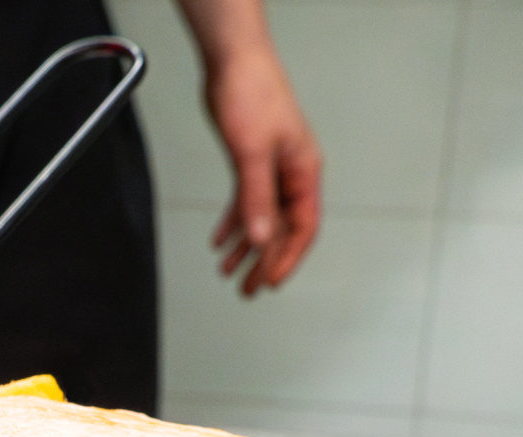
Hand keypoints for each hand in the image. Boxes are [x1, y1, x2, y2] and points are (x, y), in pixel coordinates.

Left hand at [205, 45, 321, 294]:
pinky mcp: (250, 161)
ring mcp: (271, 168)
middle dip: (263, 261)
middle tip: (247, 290)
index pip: (303, 228)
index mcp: (304, 172)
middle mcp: (292, 174)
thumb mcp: (252, 153)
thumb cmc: (252, 94)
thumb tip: (259, 239)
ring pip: (261, 218)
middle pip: (281, 229)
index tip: (268, 282)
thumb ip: (256, 199)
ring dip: (245, 247)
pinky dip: (233, 222)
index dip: (287, 258)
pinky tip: (219, 241)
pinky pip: (245, 201)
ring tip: (228, 273)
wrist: (232, 61)